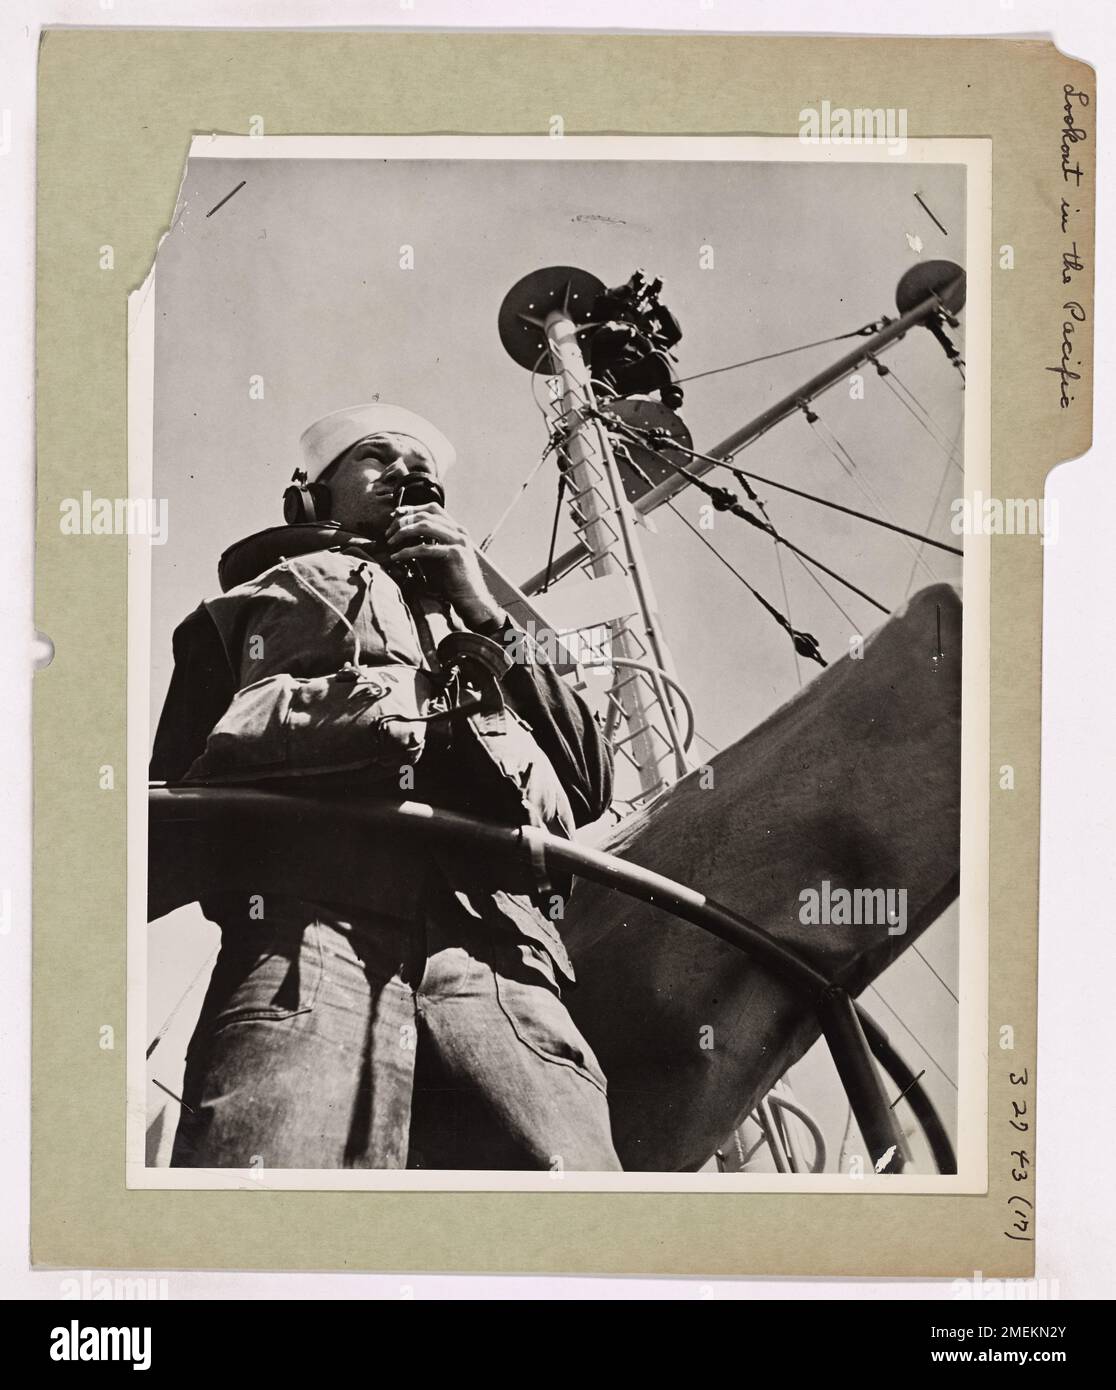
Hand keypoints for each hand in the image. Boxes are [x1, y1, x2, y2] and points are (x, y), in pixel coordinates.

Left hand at [385, 502, 503, 629]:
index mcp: (456, 529)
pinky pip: (425, 548)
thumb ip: (425, 543)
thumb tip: (402, 536)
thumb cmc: (452, 580)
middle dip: (404, 521)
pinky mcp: (454, 554)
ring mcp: (458, 541)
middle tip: (388, 533)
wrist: (470, 598)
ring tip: (390, 542)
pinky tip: (396, 557)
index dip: (412, 509)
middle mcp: (459, 531)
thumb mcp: (436, 557)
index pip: (433, 508)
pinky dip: (407, 552)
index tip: (395, 516)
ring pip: (425, 526)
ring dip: (404, 532)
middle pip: (426, 515)